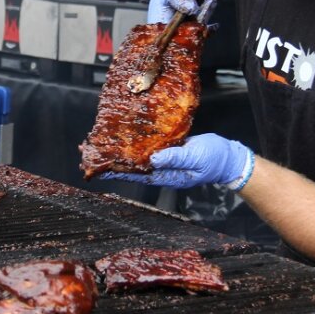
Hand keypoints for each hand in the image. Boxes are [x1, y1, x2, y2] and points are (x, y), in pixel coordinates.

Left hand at [101, 134, 254, 189]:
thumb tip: (153, 159)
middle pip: (129, 167)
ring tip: (98, 144)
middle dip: (108, 161)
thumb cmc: (214, 159)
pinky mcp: (166, 151)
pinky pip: (144, 148)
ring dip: (117, 151)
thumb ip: (175, 158)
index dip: (113, 171)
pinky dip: (132, 144)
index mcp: (165, 175)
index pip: (133, 174)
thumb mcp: (195, 157)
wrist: (228, 157)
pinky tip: (122, 138)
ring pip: (134, 157)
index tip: (95, 168)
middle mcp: (159, 170)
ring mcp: (162, 161)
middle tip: (87, 151)